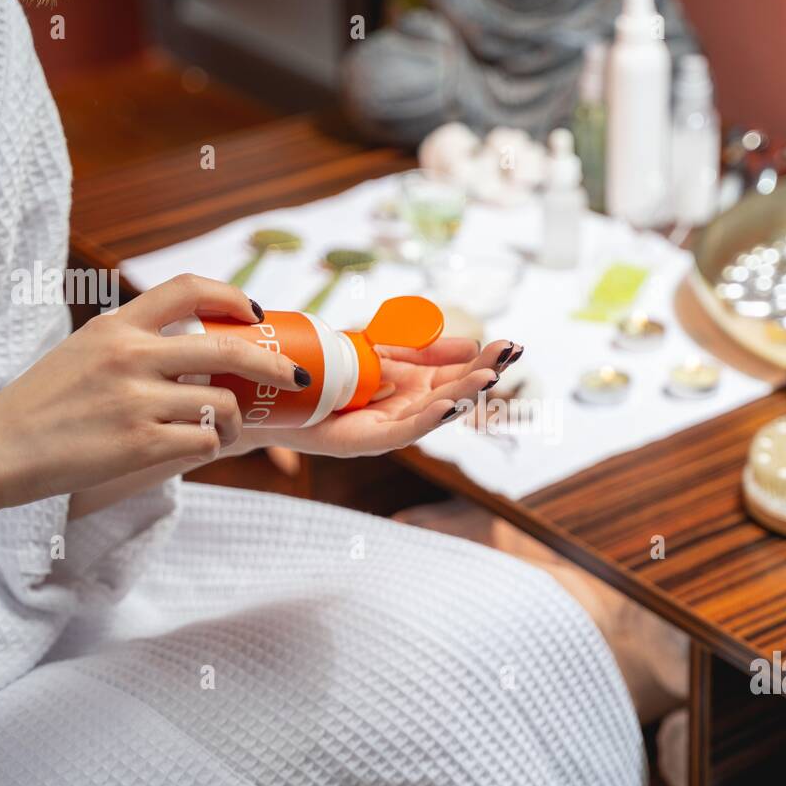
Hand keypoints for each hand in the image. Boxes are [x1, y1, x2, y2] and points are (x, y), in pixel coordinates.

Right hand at [0, 274, 309, 508]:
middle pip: (229, 349)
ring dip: (237, 421)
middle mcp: (130, 356)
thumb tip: (199, 345)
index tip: (256, 314)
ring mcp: (136, 401)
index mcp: (117, 326)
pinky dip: (210, 446)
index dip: (233, 297)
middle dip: (273, 365)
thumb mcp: (85, 350)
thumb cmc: (44, 403)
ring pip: (224, 404)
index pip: (187, 288)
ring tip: (227, 429)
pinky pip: (206, 441)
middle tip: (294, 377)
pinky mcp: (140, 444)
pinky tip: (195, 447)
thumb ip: (136, 341)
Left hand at [240, 339, 523, 457]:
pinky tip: (448, 405)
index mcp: (416, 385)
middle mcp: (409, 409)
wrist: (274, 395)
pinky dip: (428, 420)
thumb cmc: (326, 371)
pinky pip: (404, 431)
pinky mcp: (368, 441)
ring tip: (488, 378)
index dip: (485, 359)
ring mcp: (391, 427)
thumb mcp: (379, 348)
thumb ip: (420, 347)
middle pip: (456, 391)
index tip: (511, 344)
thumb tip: (470, 343)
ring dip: (464, 394)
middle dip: (483, 373)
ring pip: (436, 412)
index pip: (459, 372)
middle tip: (511, 353)